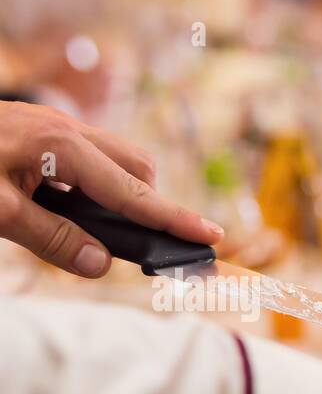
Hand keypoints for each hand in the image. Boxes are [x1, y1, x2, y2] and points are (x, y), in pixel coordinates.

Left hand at [0, 101, 221, 275]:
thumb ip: (53, 240)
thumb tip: (101, 266)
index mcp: (61, 148)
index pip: (133, 193)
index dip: (174, 219)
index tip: (212, 236)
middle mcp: (65, 131)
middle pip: (134, 166)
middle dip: (145, 202)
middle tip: (131, 242)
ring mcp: (51, 127)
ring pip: (112, 159)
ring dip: (115, 192)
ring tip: (85, 225)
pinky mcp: (36, 131)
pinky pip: (84, 157)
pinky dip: (88, 184)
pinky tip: (57, 204)